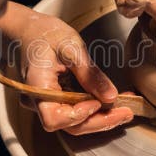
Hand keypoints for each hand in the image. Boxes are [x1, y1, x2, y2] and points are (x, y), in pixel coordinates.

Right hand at [15, 7, 133, 134]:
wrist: (28, 30)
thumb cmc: (45, 34)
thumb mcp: (70, 46)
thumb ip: (89, 72)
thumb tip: (111, 96)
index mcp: (37, 87)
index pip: (54, 118)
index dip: (78, 115)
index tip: (98, 103)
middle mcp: (38, 102)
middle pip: (69, 125)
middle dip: (100, 121)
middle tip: (127, 112)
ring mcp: (46, 104)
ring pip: (74, 123)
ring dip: (101, 118)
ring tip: (125, 108)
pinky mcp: (56, 102)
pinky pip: (75, 113)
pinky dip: (95, 111)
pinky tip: (113, 103)